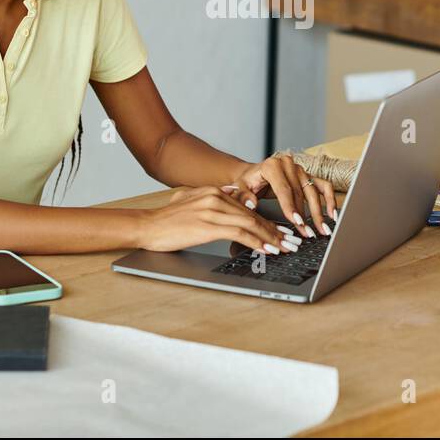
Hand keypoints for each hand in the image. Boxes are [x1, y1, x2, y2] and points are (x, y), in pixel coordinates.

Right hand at [137, 185, 302, 255]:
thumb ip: (213, 200)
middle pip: (253, 215)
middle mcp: (217, 197)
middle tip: (291, 241)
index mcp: (215, 191)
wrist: (148, 226)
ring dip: (271, 237)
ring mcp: (213, 210)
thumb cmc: (168, 220)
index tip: (282, 232)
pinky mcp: (209, 225)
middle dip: (275, 230)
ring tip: (284, 248)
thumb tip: (233, 198)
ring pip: (250, 223)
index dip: (267, 221)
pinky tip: (266, 249)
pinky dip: (256, 241)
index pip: (249, 208)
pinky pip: (239, 233)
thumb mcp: (192, 202)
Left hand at [232, 154, 336, 238]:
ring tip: (322, 230)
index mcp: (271, 165)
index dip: (290, 207)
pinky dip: (329, 200)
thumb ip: (243, 195)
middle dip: (305, 215)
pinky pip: (323, 186)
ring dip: (319, 212)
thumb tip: (252, 203)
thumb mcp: (239, 187)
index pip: (284, 189)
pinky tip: (332, 214)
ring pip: (313, 191)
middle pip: (300, 192)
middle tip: (308, 233)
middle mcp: (288, 164)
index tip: (296, 222)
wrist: (252, 175)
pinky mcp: (308, 175)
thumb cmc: (247, 182)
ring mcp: (300, 169)